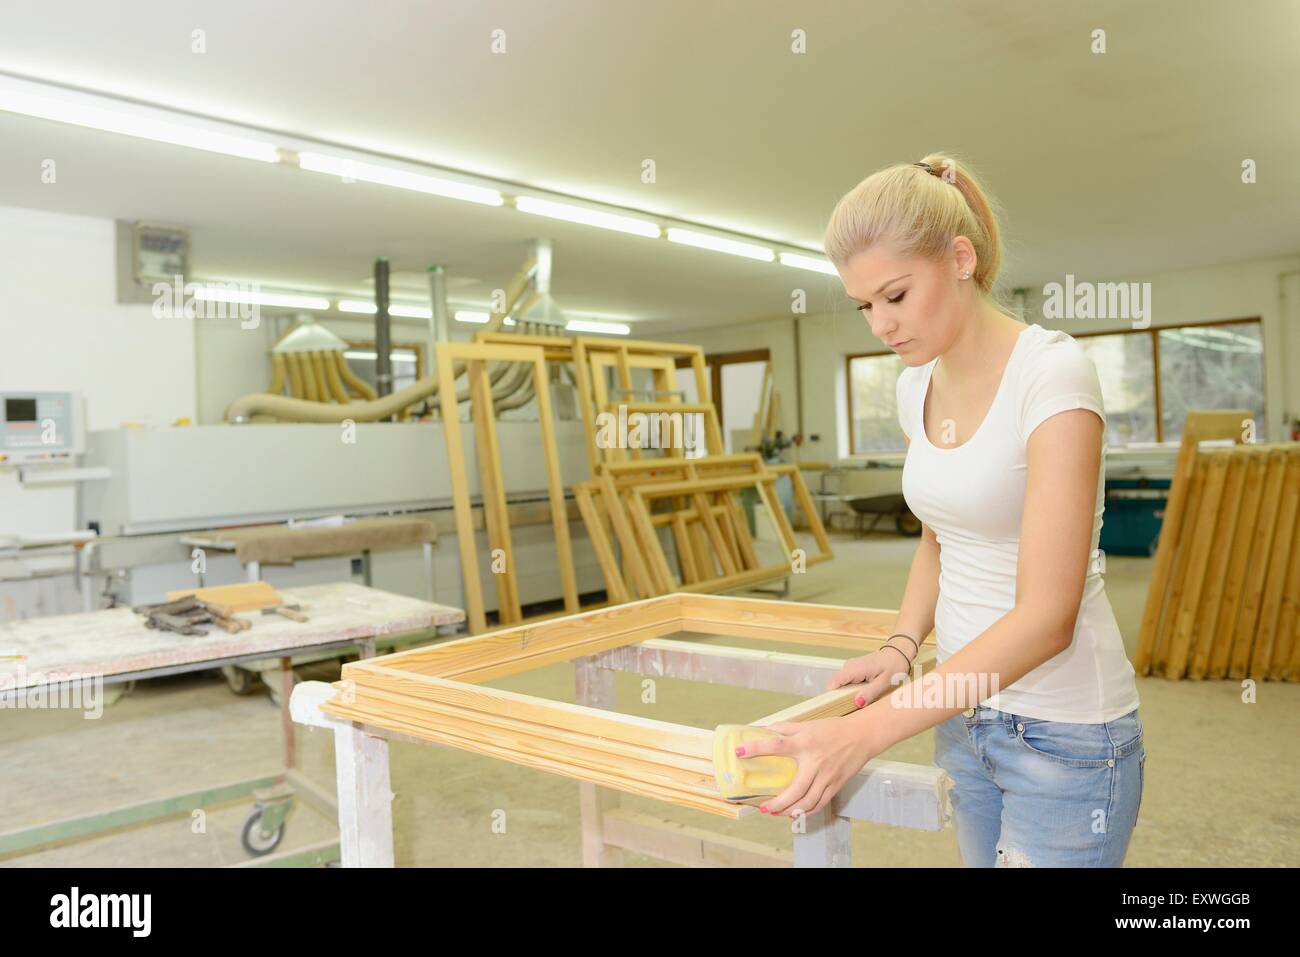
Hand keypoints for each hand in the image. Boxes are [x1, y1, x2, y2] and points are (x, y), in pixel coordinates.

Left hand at [737, 716, 880, 817]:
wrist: (862, 736)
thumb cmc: (832, 729)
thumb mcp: (807, 724)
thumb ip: (785, 728)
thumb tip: (763, 729)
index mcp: (804, 742)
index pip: (777, 745)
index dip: (757, 748)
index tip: (739, 752)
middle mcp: (815, 762)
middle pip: (795, 788)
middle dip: (778, 802)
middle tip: (763, 807)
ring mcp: (827, 776)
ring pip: (808, 802)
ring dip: (790, 811)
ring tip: (776, 813)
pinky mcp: (836, 785)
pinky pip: (820, 804)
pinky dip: (806, 812)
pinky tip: (794, 813)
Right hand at [826, 648, 911, 708]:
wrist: (898, 652)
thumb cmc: (894, 665)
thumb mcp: (885, 682)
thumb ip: (870, 693)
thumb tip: (857, 702)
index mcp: (854, 669)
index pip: (833, 682)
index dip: (831, 696)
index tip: (838, 708)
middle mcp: (848, 666)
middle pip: (835, 685)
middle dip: (840, 697)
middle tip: (855, 707)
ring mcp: (850, 667)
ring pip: (840, 684)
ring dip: (846, 694)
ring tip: (862, 700)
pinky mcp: (852, 669)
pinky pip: (846, 682)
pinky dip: (851, 690)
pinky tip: (863, 693)